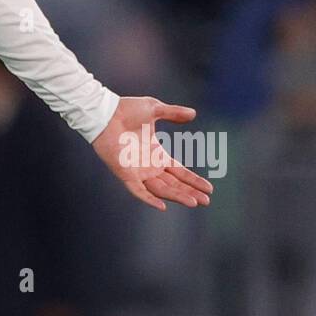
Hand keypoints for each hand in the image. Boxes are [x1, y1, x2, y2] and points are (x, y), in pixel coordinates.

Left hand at [92, 96, 213, 210]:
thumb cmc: (126, 110)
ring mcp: (138, 171)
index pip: (179, 172)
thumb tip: (193, 113)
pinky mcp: (125, 173)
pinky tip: (163, 207)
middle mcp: (149, 166)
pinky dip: (149, 199)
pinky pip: (138, 190)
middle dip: (190, 192)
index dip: (194, 180)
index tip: (210, 188)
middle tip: (207, 201)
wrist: (106, 113)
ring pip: (161, 189)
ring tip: (194, 202)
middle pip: (174, 184)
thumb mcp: (154, 109)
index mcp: (157, 154)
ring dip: (177, 196)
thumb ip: (173, 113)